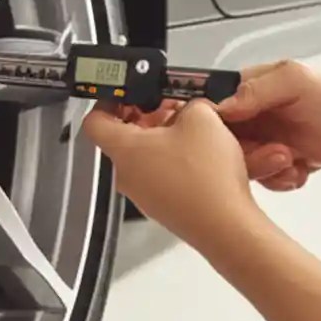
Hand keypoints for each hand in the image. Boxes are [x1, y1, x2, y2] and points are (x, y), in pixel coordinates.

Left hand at [83, 100, 262, 248]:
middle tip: (170, 106)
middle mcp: (125, 174)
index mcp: (123, 150)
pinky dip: (174, 159)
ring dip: (163, 137)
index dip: (108, 102)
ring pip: (144, 156)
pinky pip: (159, 175)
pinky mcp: (162, 206)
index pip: (94, 121)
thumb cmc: (206, 178)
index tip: (128, 94)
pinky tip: (200, 155)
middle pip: (122, 137)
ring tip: (192, 128)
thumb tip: (191, 108)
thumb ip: (190, 103)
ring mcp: (143, 194)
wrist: (227, 227)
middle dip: (146, 116)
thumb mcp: (202, 119)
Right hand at [217, 60, 320, 191]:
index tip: (236, 141)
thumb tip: (223, 106)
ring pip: (241, 169)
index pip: (207, 117)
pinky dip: (281, 181)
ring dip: (267, 171)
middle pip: (221, 148)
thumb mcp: (293, 79)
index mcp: (238, 96)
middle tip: (279, 154)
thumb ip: (258, 89)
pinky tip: (298, 170)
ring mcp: (256, 143)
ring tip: (291, 161)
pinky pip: (264, 181)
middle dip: (249, 158)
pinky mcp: (271, 163)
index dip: (213, 133)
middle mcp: (242, 121)